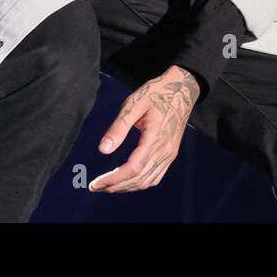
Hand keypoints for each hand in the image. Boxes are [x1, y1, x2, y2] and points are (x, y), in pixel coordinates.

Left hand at [89, 65, 198, 192]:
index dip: (113, 179)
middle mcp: (165, 151)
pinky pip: (156, 176)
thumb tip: (103, 150)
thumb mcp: (134, 104)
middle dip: (116, 187)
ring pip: (148, 181)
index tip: (95, 184)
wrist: (182, 89)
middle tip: (95, 187)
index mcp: (155, 138)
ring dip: (127, 187)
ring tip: (108, 186)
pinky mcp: (171, 153)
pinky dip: (140, 183)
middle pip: (139, 179)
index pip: (132, 168)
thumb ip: (118, 128)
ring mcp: (170, 154)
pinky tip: (128, 180)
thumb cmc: (157, 92)